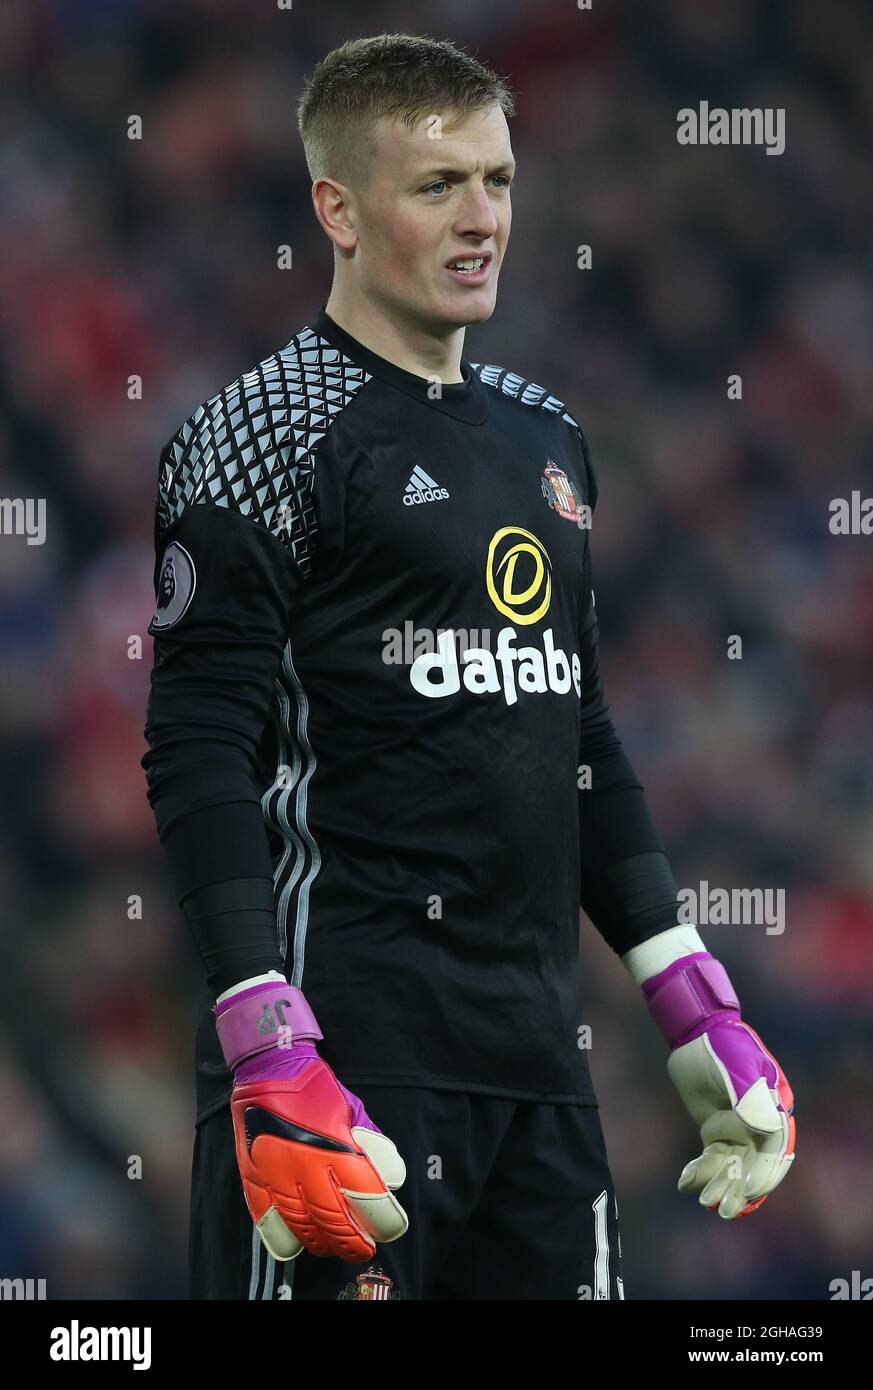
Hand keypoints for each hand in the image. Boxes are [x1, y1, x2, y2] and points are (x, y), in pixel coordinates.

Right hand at [216, 981, 407, 1260]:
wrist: (269, 1067)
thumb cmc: (316, 1088)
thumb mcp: (354, 1110)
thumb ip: (372, 1145)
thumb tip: (391, 1179)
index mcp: (337, 1148)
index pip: (368, 1200)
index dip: (384, 1222)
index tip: (389, 1228)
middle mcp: (306, 1167)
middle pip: (335, 1223)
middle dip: (353, 1242)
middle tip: (362, 1248)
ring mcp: (276, 1175)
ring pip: (302, 1227)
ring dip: (321, 1243)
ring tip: (332, 1246)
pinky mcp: (253, 1177)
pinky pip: (266, 1220)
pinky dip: (283, 1237)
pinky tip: (296, 1244)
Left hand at [643, 952, 794, 1219]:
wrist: (696, 1031)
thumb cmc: (721, 1044)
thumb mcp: (736, 1066)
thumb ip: (749, 1097)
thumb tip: (764, 1129)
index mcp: (774, 1107)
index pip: (775, 1148)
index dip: (763, 1173)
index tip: (748, 1192)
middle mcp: (760, 1122)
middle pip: (754, 1163)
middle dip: (740, 1188)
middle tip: (723, 1209)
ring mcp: (738, 1127)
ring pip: (732, 1164)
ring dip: (720, 1184)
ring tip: (704, 1202)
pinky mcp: (716, 1128)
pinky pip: (713, 1156)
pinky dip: (701, 1171)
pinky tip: (685, 1182)